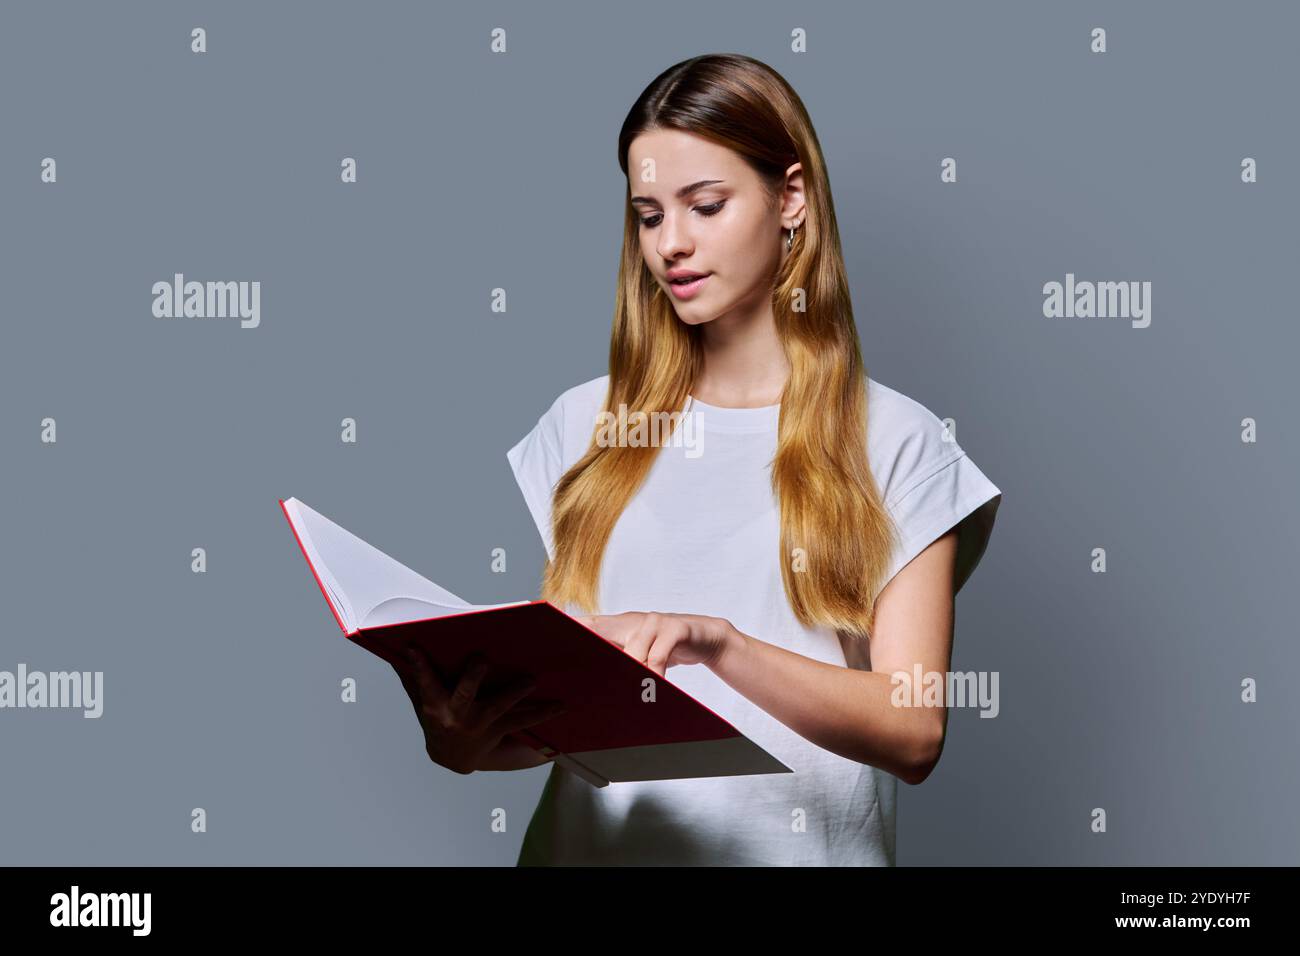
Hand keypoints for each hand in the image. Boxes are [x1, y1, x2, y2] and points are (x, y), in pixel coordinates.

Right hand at [394, 647, 564, 774]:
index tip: (413, 648)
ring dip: (516, 693)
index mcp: (434, 705)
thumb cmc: (436, 715)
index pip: (424, 682)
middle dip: (472, 677)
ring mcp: (479, 725)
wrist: (452, 757)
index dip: (419, 666)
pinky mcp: (499, 729)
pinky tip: (562, 704)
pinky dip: (543, 712)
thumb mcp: (420, 697)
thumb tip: (397, 642)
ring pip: (500, 708)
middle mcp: (457, 716)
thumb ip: (412, 674)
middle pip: (464, 694)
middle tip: (481, 659)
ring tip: (532, 680)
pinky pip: (523, 720)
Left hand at [574, 611, 733, 676]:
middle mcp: (633, 620)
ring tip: (631, 692)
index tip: (544, 626)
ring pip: (632, 652)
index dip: (566, 625)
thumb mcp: (641, 653)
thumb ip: (621, 661)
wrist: (706, 637)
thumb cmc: (667, 647)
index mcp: (620, 625)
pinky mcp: (675, 628)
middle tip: (579, 672)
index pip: (588, 624)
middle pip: (601, 632)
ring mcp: (654, 622)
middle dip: (588, 649)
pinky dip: (655, 676)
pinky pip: (658, 657)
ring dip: (632, 674)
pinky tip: (654, 687)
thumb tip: (595, 683)